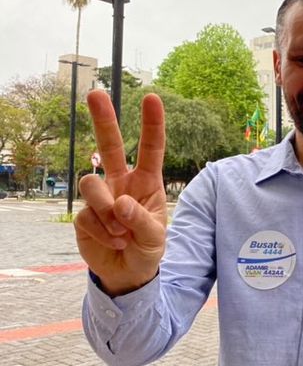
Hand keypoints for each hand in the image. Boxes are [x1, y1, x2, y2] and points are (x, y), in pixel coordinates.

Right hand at [74, 90, 166, 296]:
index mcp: (147, 182)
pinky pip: (86, 215)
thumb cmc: (148, 248)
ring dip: (106, 210)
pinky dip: (100, 231)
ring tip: (121, 231)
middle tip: (96, 92)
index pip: (150, 149)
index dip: (151, 124)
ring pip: (91, 184)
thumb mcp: (156, 238)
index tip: (152, 97)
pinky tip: (111, 240)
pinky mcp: (83, 214)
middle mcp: (122, 182)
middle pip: (108, 146)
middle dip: (103, 119)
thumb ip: (142, 221)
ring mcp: (101, 196)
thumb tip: (121, 205)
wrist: (127, 273)